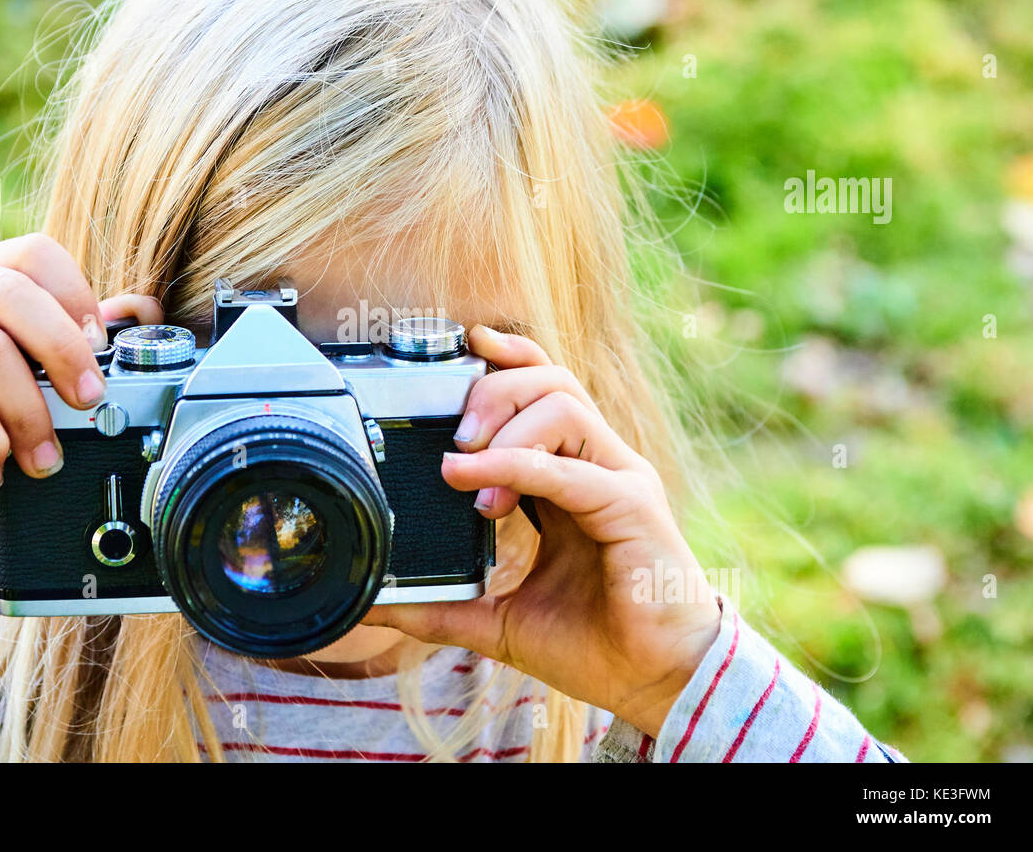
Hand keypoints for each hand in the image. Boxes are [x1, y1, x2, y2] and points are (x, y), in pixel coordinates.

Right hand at [0, 233, 163, 580]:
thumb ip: (77, 337)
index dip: (75, 299)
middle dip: (64, 353)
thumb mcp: (32, 374)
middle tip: (90, 401)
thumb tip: (143, 310)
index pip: (37, 254)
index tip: (100, 349)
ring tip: (44, 459)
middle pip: (16, 295)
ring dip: (28, 415)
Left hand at [362, 326, 721, 737]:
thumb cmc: (595, 645)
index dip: (508, 359)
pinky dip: (516, 464)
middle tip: (452, 436)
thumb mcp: (500, 620)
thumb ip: (442, 606)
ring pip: (564, 403)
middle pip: (551, 381)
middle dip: (492, 389)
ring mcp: (621, 480)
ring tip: (461, 465)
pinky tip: (476, 480)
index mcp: (574, 478)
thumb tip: (376, 604)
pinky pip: (569, 468)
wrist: (656, 684)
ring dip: (504, 424)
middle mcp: (600, 466)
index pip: (545, 392)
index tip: (463, 347)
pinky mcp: (633, 506)